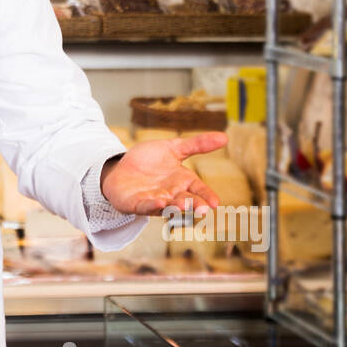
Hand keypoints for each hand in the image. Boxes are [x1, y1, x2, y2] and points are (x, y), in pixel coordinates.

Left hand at [99, 132, 226, 215]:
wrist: (122, 168)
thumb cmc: (150, 161)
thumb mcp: (173, 148)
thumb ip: (197, 144)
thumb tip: (225, 137)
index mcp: (183, 181)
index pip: (199, 189)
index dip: (207, 196)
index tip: (216, 202)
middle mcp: (172, 194)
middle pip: (186, 201)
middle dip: (194, 205)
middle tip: (204, 209)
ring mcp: (155, 200)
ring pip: (168, 206)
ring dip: (175, 207)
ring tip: (183, 205)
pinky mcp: (137, 204)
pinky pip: (146, 206)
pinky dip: (152, 206)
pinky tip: (159, 202)